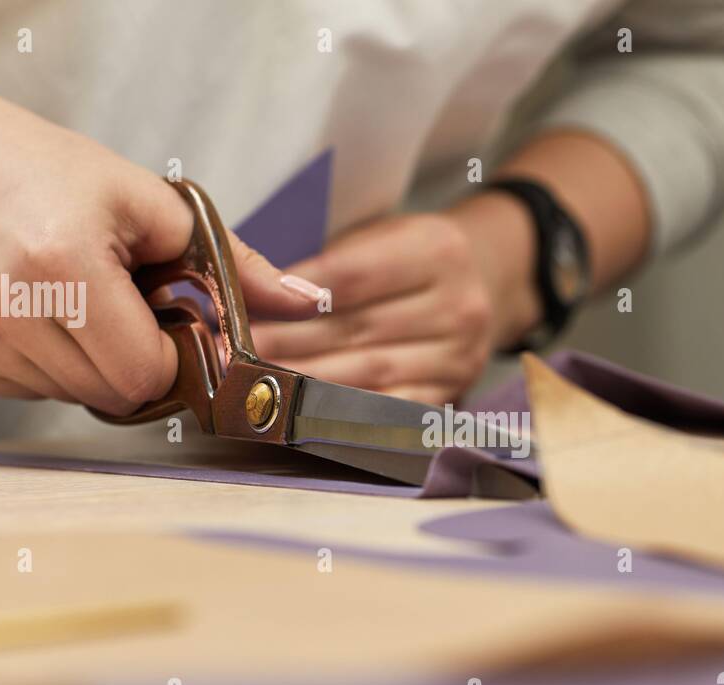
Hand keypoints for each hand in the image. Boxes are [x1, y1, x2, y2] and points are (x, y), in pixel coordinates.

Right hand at [0, 99, 321, 415]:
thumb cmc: (52, 175)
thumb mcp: (152, 204)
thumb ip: (237, 265)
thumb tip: (311, 303)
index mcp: (62, 267)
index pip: (146, 372)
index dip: (171, 352)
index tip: (165, 314)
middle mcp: (9, 312)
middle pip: (117, 396)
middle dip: (139, 361)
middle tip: (123, 303)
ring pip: (82, 400)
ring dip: (98, 364)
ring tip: (79, 300)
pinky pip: (43, 394)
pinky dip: (59, 366)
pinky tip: (45, 315)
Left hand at [250, 195, 540, 404]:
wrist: (486, 283)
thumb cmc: (413, 259)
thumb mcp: (384, 235)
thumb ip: (333, 263)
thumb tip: (259, 296)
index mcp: (438, 250)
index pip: (353, 276)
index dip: (296, 295)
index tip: (248, 307)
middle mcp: (458, 305)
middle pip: (358, 329)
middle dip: (289, 344)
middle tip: (237, 354)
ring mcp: (460, 355)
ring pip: (369, 372)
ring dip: (306, 381)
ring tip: (257, 382)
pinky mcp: (452, 392)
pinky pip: (389, 407)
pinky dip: (344, 411)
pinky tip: (304, 409)